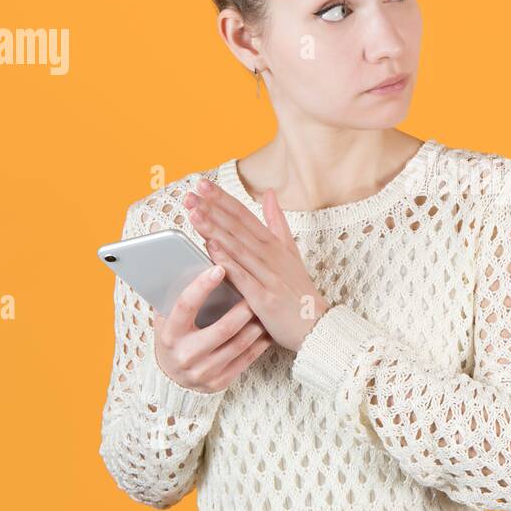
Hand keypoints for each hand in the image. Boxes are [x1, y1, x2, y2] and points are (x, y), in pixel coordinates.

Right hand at [151, 265, 271, 393]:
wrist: (171, 379)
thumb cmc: (174, 339)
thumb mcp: (167, 320)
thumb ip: (178, 299)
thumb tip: (192, 265)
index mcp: (170, 334)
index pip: (185, 306)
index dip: (202, 286)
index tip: (219, 268)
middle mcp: (185, 355)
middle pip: (223, 328)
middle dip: (244, 308)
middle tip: (256, 291)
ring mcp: (203, 371)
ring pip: (239, 344)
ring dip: (257, 325)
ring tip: (266, 309)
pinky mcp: (218, 382)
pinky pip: (245, 360)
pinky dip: (260, 343)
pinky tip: (267, 330)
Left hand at [184, 178, 330, 352]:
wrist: (318, 326)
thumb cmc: (300, 292)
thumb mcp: (291, 252)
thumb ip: (277, 222)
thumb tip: (269, 193)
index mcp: (275, 244)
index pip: (244, 215)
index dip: (223, 199)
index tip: (203, 184)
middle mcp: (271, 256)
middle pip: (239, 227)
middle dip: (214, 208)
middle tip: (193, 192)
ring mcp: (269, 276)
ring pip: (238, 248)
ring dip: (215, 230)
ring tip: (195, 214)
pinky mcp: (266, 298)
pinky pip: (243, 277)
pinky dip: (228, 262)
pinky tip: (211, 249)